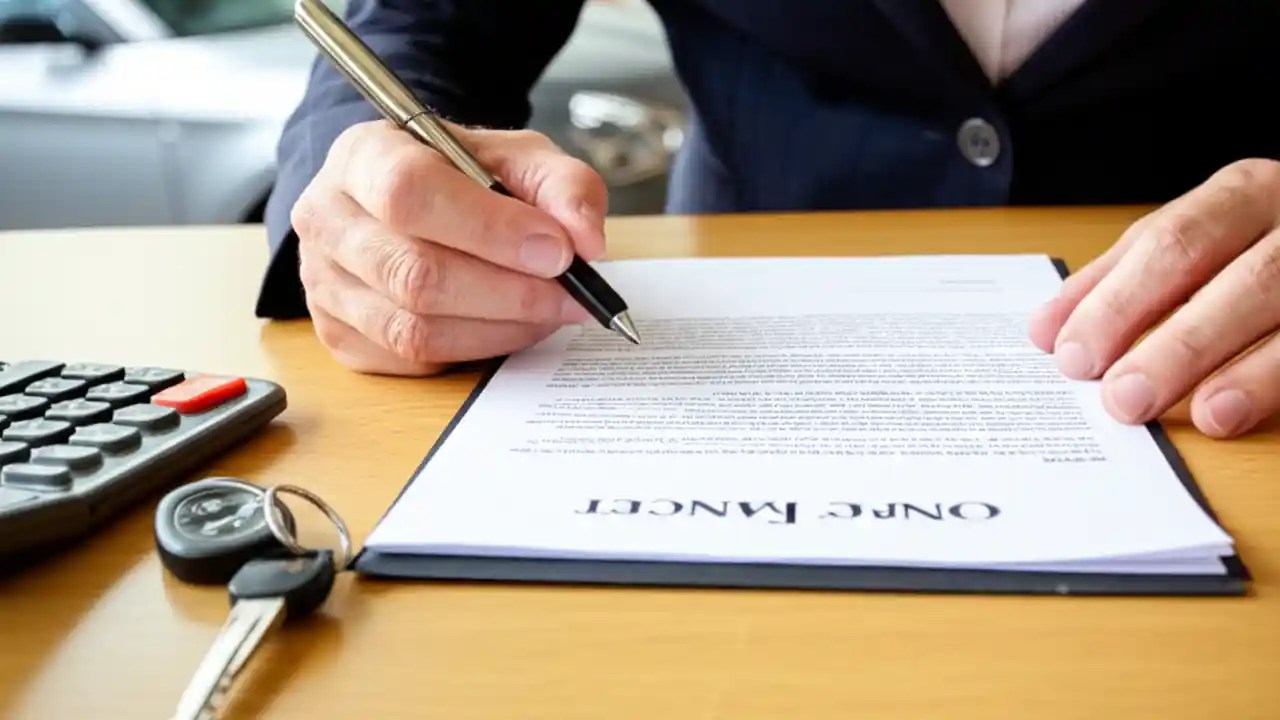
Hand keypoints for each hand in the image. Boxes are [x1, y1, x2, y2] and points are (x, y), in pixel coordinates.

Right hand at [290, 119, 606, 375]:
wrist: (412, 202)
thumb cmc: (462, 178)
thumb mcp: (518, 159)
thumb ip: (563, 186)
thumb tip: (585, 241)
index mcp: (362, 156)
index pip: (410, 193)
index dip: (490, 230)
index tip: (558, 251)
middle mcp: (327, 219)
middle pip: (413, 273)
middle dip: (509, 292)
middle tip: (571, 294)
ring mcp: (323, 283)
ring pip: (413, 329)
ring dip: (498, 327)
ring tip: (548, 310)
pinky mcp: (340, 335)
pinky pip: (412, 360)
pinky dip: (474, 349)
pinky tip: (507, 325)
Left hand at [1029, 158, 1279, 437]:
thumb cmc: (1261, 243)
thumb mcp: (1197, 242)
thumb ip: (1124, 279)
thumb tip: (1049, 330)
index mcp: (1245, 193)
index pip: (1174, 242)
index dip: (1120, 299)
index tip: (1070, 352)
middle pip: (1238, 277)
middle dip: (1175, 342)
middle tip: (1119, 396)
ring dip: (1235, 367)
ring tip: (1189, 413)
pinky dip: (1274, 378)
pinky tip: (1233, 412)